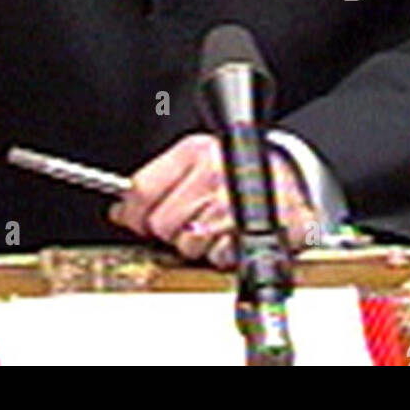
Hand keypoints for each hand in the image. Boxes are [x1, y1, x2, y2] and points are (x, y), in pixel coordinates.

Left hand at [108, 133, 316, 268]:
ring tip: (211, 225)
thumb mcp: (195, 159)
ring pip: (187, 245)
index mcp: (194, 152)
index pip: (142, 189)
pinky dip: (221, 254)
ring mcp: (234, 205)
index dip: (131, 211)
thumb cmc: (236, 169)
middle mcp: (214, 175)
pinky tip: (229, 235)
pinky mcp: (254, 231)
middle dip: (168, 229)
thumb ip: (155, 183)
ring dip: (196, 244)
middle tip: (186, 219)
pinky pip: (218, 258)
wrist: (287, 177)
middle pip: (161, 223)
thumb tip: (121, 211)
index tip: (131, 218)